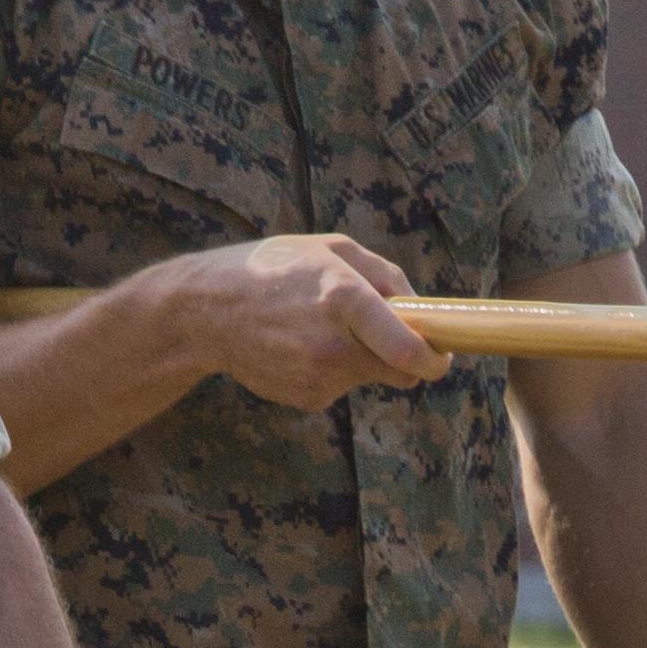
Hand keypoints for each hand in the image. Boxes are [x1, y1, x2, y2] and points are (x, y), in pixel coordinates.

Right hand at [152, 234, 438, 412]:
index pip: (408, 349)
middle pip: (400, 372)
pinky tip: (299, 347)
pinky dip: (332, 369)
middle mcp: (333, 344)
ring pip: (369, 376)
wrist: (204, 312)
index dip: (435, 359)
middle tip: (393, 338)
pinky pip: (341, 386)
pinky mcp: (307, 399)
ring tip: (317, 328)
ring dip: (361, 357)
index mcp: (344, 298)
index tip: (443, 356)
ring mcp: (318, 377)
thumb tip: (423, 307)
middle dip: (405, 358)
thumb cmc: (272, 269)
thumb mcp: (330, 249)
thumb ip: (384, 275)